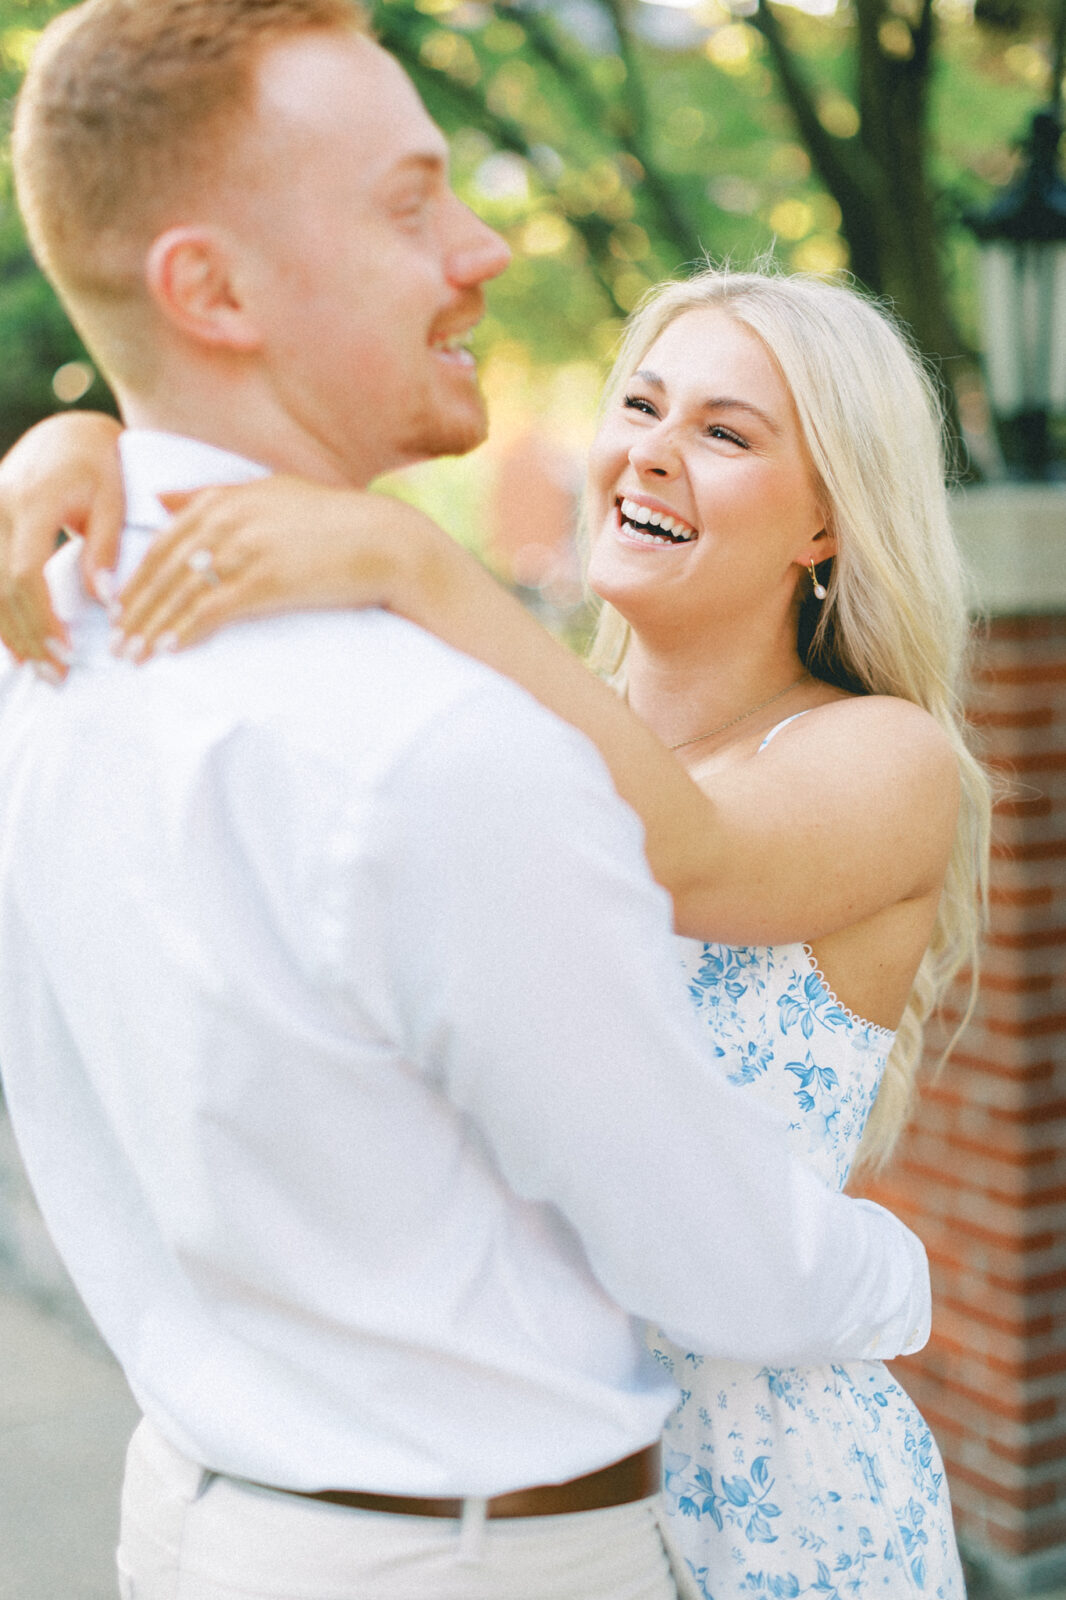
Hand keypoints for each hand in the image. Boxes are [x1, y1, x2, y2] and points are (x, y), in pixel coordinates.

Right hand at [0, 412, 123, 676]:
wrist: (67, 431)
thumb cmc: (100, 463)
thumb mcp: (114, 498)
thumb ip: (106, 547)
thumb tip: (105, 602)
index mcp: (32, 500)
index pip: (25, 571)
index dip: (41, 617)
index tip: (65, 653)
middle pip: (0, 585)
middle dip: (25, 634)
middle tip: (54, 675)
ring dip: (7, 630)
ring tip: (36, 668)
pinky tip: (13, 643)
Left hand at [112, 476, 437, 659]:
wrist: (386, 542)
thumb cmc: (334, 521)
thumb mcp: (270, 492)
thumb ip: (212, 493)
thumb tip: (160, 499)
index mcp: (224, 498)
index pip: (163, 544)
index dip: (136, 580)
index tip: (119, 610)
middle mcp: (228, 520)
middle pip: (164, 571)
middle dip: (135, 610)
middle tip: (116, 644)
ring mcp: (245, 550)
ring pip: (182, 594)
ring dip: (153, 628)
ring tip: (134, 657)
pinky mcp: (265, 581)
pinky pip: (213, 610)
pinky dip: (186, 631)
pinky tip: (170, 651)